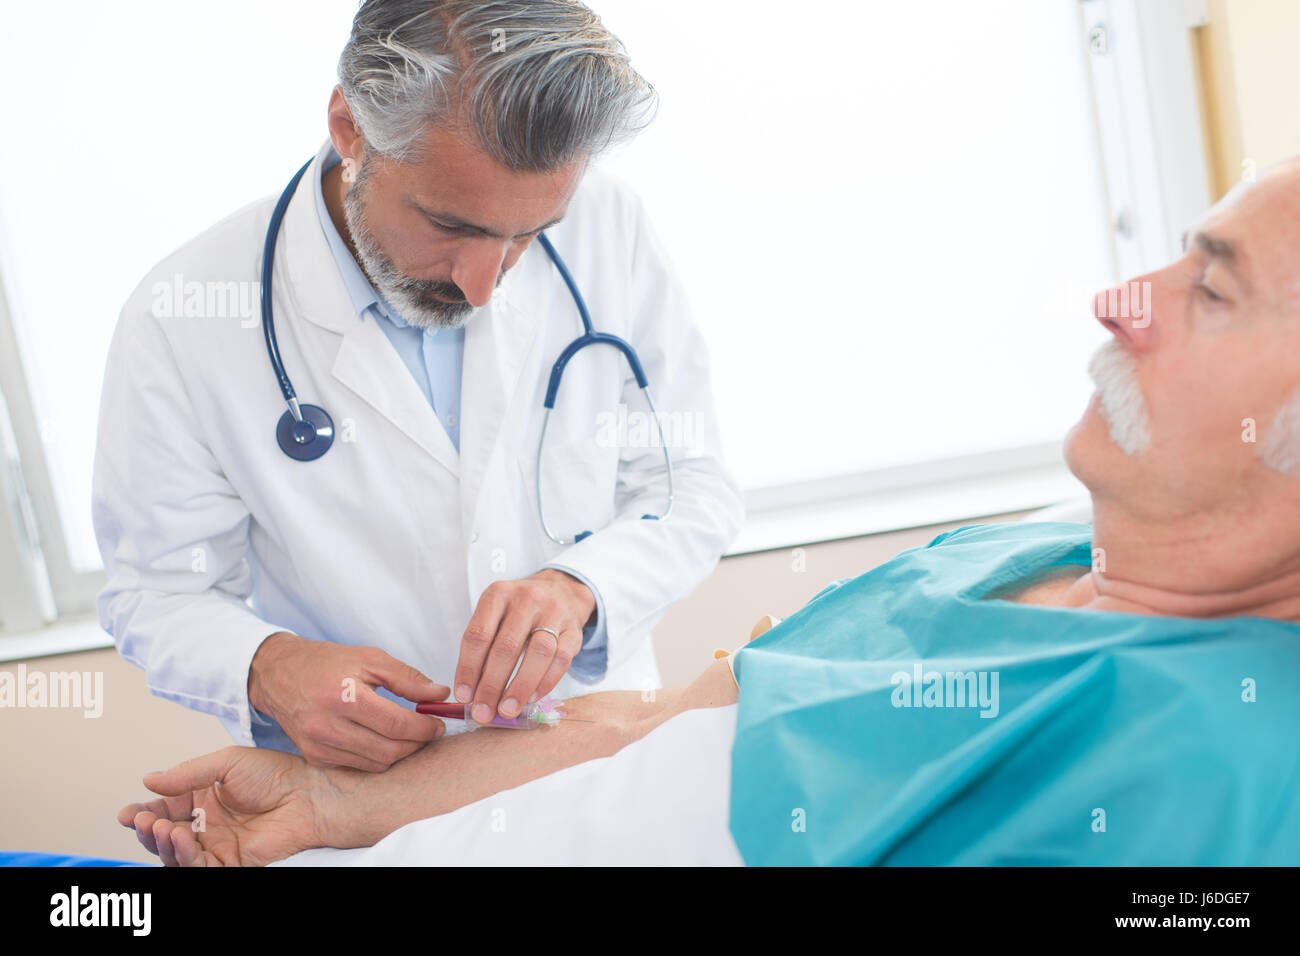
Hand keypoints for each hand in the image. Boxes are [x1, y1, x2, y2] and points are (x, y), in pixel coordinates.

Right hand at [117, 746, 344, 866]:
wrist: (309, 795)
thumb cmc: (277, 773)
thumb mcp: (227, 762)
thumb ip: (187, 774)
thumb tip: (149, 780)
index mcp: (202, 797)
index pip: (164, 809)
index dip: (144, 812)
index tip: (129, 812)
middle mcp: (206, 823)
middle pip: (164, 835)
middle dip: (148, 830)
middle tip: (141, 821)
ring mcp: (216, 844)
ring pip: (176, 854)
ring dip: (161, 844)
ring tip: (160, 828)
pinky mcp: (229, 862)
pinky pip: (198, 866)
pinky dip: (183, 857)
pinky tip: (179, 839)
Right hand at [248, 633, 447, 771]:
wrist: (279, 675)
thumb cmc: (328, 662)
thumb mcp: (370, 658)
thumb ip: (408, 679)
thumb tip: (440, 695)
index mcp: (344, 695)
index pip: (396, 724)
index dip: (424, 728)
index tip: (438, 724)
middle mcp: (328, 725)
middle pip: (388, 749)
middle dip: (416, 743)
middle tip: (429, 732)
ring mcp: (318, 745)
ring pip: (376, 763)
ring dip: (400, 752)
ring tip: (409, 735)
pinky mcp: (314, 757)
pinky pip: (358, 766)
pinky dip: (377, 757)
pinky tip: (382, 740)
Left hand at [455, 570, 595, 722]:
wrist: (560, 591)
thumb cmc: (519, 611)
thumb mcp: (495, 615)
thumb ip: (482, 648)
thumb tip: (471, 693)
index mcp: (498, 594)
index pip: (478, 635)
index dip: (468, 669)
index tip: (464, 696)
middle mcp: (526, 599)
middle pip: (506, 647)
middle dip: (491, 686)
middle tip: (483, 712)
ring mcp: (554, 612)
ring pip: (538, 653)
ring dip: (520, 687)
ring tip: (507, 710)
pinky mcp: (574, 629)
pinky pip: (561, 660)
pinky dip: (545, 683)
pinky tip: (531, 698)